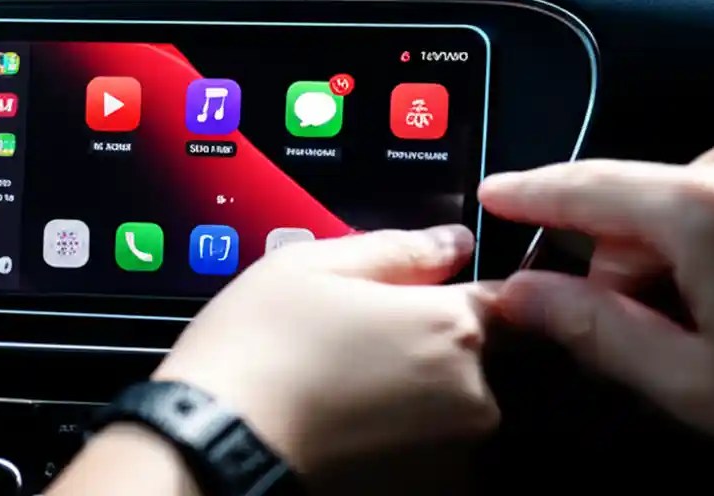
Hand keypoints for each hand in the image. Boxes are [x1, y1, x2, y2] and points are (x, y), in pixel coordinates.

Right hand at [153, 225, 499, 488]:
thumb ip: (398, 250)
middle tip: (356, 347)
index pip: (496, 297)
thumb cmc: (256, 350)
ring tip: (344, 388)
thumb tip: (452, 242)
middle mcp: (470, 394)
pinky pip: (431, 451)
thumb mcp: (314, 265)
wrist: (217, 441)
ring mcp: (453, 453)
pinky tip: (346, 425)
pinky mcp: (431, 490)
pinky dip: (400, 439)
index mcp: (450, 325)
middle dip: (427, 346)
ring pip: (450, 406)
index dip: (452, 294)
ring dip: (415, 395)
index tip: (412, 303)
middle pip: (473, 356)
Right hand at [479, 128, 713, 471]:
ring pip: (695, 192)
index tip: (497, 195)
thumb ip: (593, 329)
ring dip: (684, 246)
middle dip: (628, 260)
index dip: (530, 193)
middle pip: (640, 199)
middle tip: (657, 334)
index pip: (583, 187)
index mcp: (703, 210)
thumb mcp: (696, 383)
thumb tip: (524, 295)